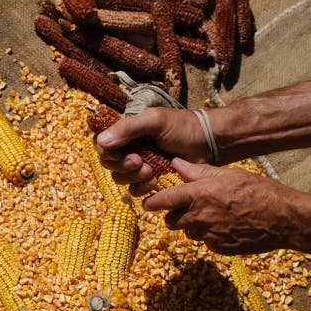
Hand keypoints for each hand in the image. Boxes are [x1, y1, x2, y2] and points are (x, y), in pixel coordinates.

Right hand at [95, 107, 210, 193]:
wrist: (208, 143)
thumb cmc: (181, 127)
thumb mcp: (154, 121)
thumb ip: (128, 128)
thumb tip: (101, 141)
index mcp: (126, 132)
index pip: (103, 146)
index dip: (108, 154)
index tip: (120, 154)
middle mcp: (129, 148)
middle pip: (110, 165)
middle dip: (123, 166)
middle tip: (139, 162)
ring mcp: (139, 165)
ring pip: (121, 179)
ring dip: (133, 177)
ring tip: (150, 172)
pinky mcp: (151, 180)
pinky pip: (136, 190)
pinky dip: (142, 188)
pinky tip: (155, 181)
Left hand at [142, 158, 299, 254]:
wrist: (285, 219)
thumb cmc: (258, 191)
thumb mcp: (229, 175)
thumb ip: (199, 172)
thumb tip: (176, 163)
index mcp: (198, 195)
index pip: (162, 201)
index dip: (151, 202)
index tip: (148, 203)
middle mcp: (199, 217)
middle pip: (171, 220)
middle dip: (175, 214)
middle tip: (187, 207)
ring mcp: (208, 235)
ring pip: (188, 231)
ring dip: (193, 225)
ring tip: (213, 215)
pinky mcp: (218, 248)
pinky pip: (206, 241)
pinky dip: (210, 235)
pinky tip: (227, 226)